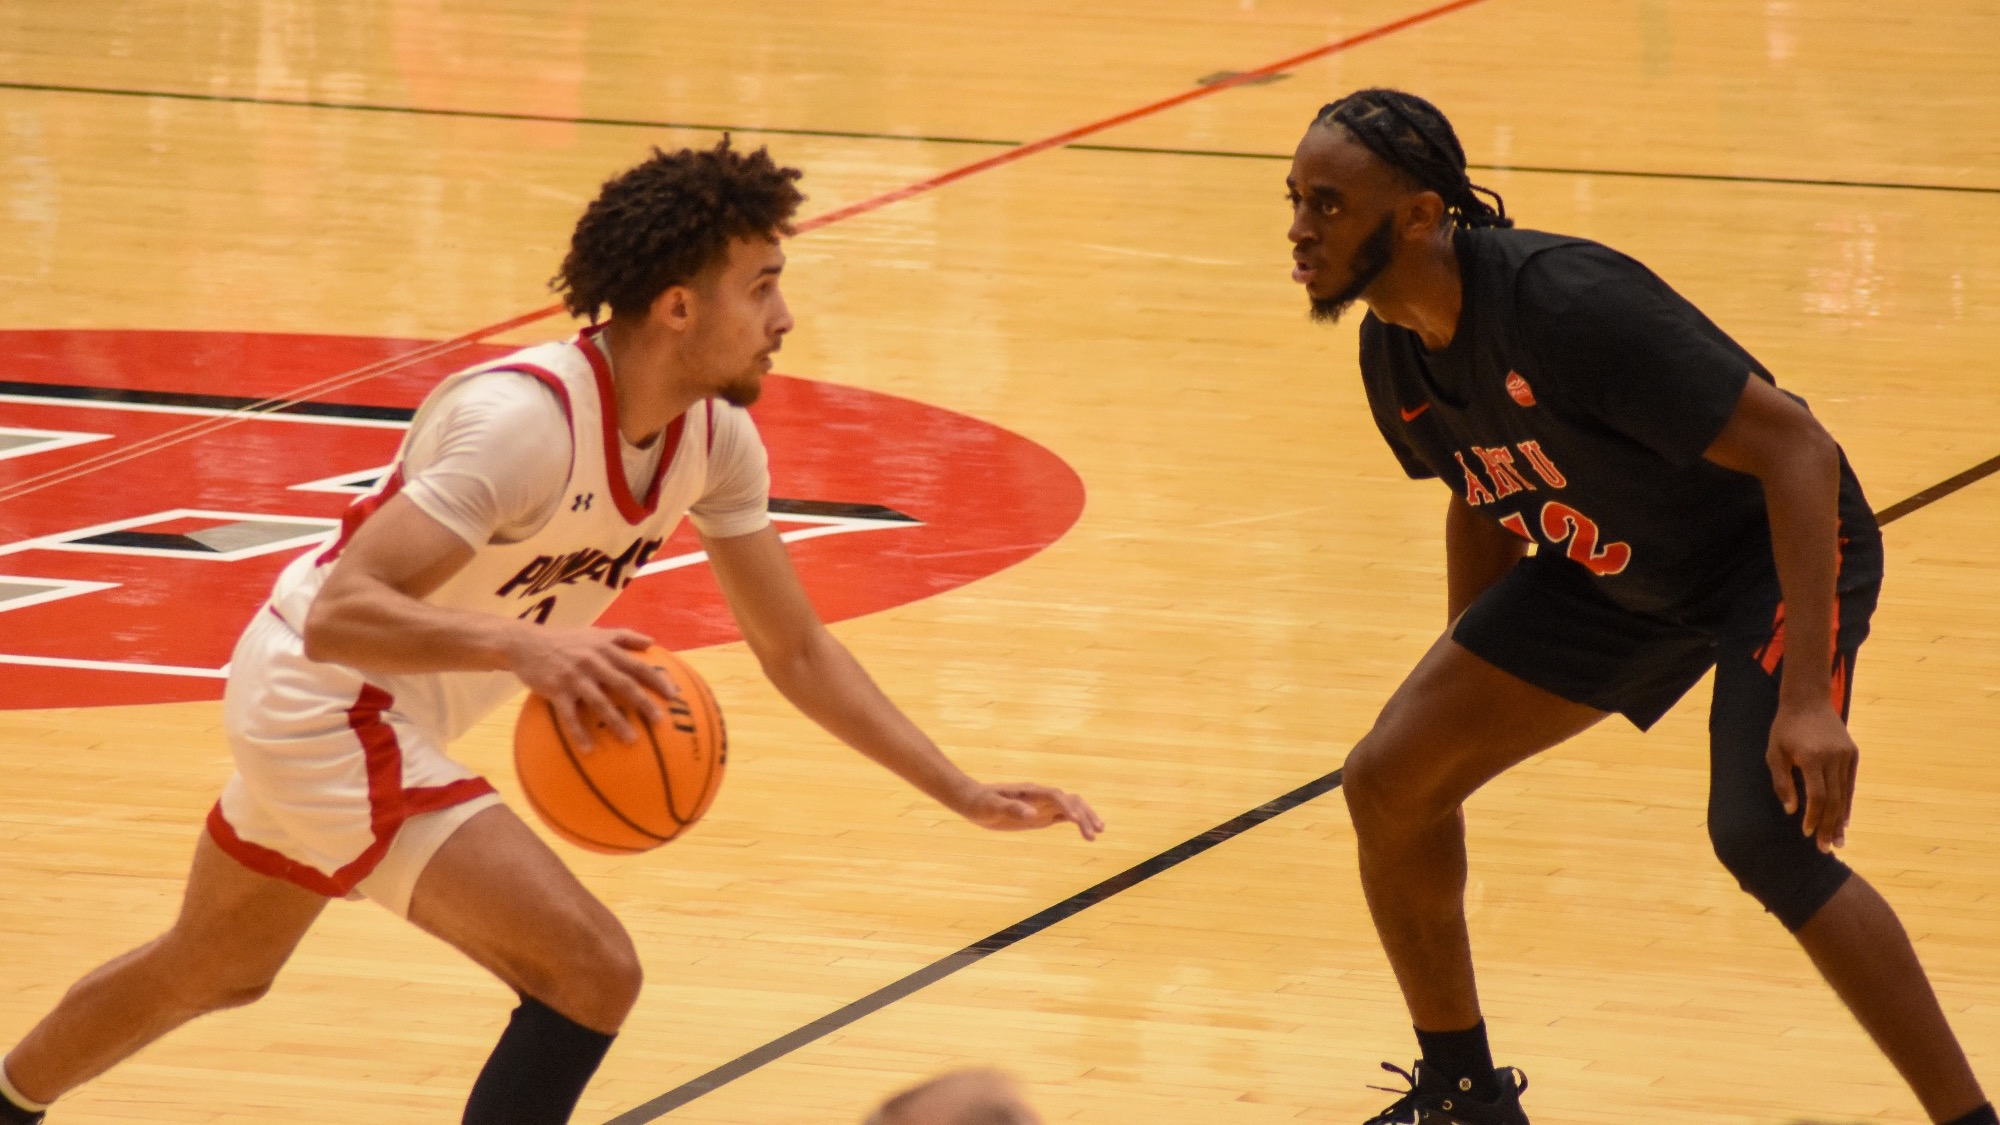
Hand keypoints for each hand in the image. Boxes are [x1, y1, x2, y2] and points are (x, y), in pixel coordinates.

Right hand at [506, 626, 678, 748]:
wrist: (526, 643)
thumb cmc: (565, 640)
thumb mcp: (595, 632)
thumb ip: (624, 636)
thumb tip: (652, 642)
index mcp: (605, 649)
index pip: (637, 665)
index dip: (657, 680)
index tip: (674, 695)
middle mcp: (593, 661)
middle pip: (624, 684)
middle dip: (643, 702)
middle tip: (660, 720)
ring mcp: (574, 677)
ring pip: (600, 702)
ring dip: (617, 722)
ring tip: (632, 740)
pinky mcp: (556, 690)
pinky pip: (570, 716)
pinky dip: (579, 733)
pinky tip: (589, 749)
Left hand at [954, 782, 1103, 840]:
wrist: (975, 802)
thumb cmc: (982, 803)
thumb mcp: (993, 807)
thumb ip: (1012, 808)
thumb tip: (1032, 814)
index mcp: (1031, 792)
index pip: (1056, 796)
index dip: (1068, 807)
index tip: (1077, 821)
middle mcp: (1041, 796)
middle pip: (1070, 800)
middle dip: (1085, 814)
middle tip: (1096, 832)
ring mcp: (1043, 805)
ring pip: (1071, 807)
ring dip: (1086, 817)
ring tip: (1099, 832)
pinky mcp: (1041, 815)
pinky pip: (1063, 816)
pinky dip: (1077, 822)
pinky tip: (1086, 832)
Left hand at [1765, 699, 1858, 852]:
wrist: (1808, 700)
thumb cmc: (1785, 728)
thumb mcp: (1774, 753)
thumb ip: (1782, 782)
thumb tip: (1792, 811)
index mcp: (1812, 758)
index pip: (1817, 796)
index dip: (1813, 817)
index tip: (1806, 833)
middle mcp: (1833, 758)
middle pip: (1834, 800)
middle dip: (1829, 826)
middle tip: (1825, 848)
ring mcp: (1846, 756)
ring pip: (1844, 795)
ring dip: (1840, 819)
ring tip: (1837, 841)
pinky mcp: (1852, 754)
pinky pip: (1849, 784)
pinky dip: (1846, 803)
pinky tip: (1844, 820)